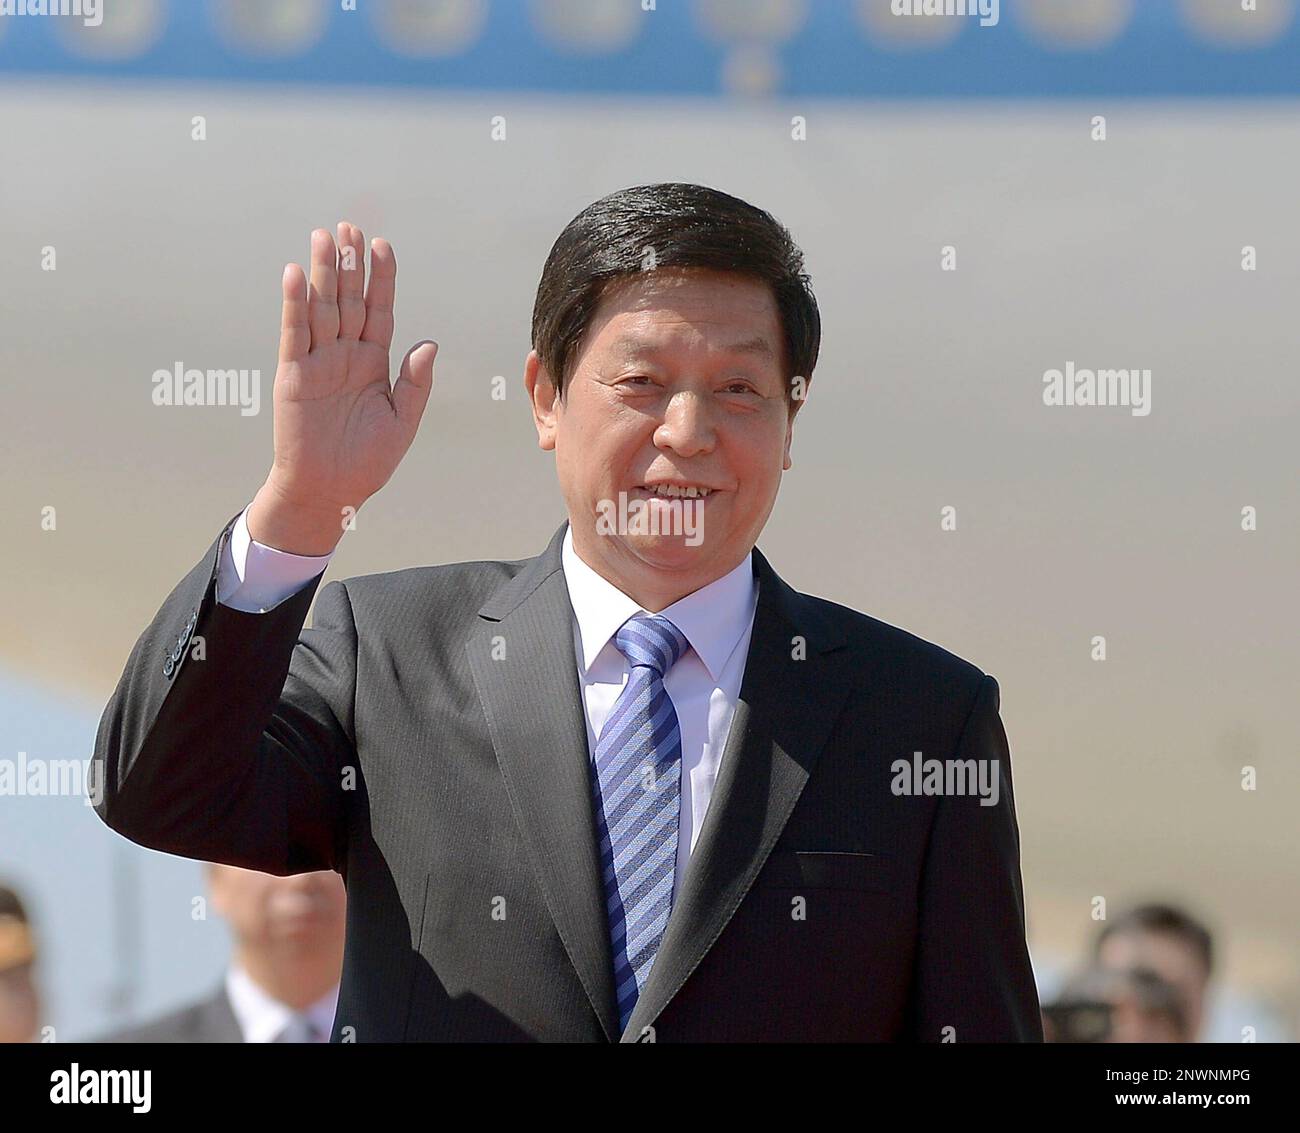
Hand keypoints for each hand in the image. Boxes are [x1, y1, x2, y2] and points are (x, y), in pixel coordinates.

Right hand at [248, 223, 436, 554]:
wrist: (329, 492)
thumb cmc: (366, 462)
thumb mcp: (401, 421)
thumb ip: (415, 383)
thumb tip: (429, 344)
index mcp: (374, 362)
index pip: (379, 310)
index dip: (381, 279)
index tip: (383, 246)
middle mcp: (345, 355)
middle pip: (349, 300)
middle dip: (350, 264)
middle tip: (351, 225)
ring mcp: (318, 362)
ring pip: (322, 308)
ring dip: (323, 272)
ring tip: (325, 235)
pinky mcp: (293, 375)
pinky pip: (294, 333)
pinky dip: (295, 304)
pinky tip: (296, 274)